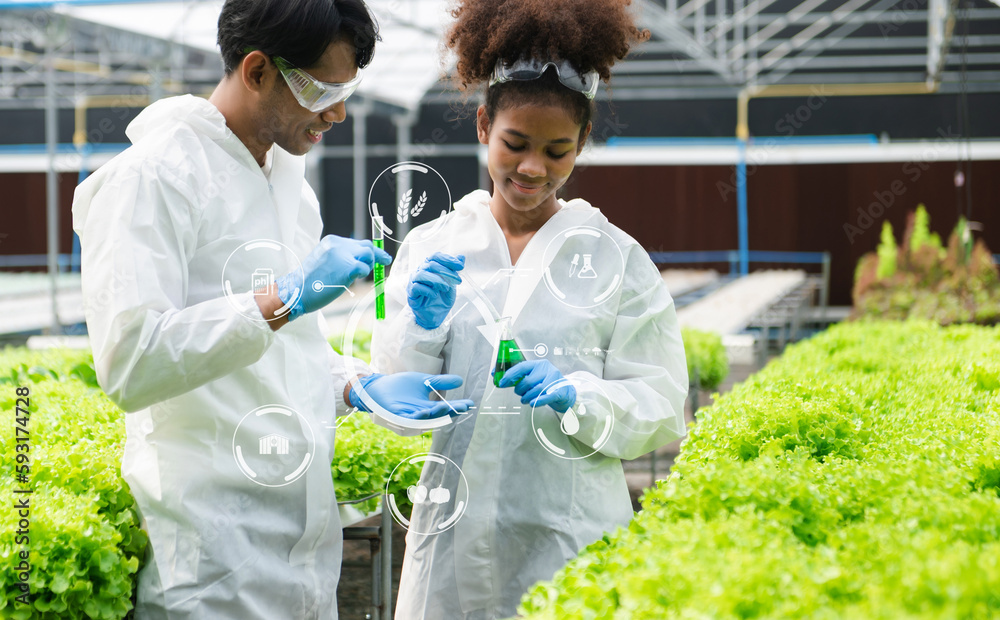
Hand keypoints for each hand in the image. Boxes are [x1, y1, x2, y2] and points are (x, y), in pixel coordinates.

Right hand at [276, 235, 390, 320]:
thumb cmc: (310, 282)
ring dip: (369, 266)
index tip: (377, 255)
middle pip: (366, 246)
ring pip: (369, 256)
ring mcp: (344, 255)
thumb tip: (361, 261)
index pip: (356, 243)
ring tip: (358, 276)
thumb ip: (341, 258)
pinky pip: (365, 269)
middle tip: (386, 261)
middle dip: (377, 254)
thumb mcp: (325, 261)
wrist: (296, 291)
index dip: (367, 250)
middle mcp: (339, 244)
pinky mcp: (349, 267)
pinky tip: (352, 280)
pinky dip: (363, 275)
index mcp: (332, 241)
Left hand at [349, 372, 474, 419]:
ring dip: (435, 415)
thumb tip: (460, 380)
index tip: (469, 403)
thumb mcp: (424, 381)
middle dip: (450, 412)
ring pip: (425, 420)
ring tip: (446, 408)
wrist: (378, 386)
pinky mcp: (397, 418)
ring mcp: (409, 419)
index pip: (446, 409)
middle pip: (438, 416)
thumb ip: (441, 382)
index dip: (457, 407)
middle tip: (462, 406)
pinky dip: (417, 417)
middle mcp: (421, 416)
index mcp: (428, 408)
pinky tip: (425, 411)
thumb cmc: (400, 385)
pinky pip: (409, 420)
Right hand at [407, 253, 464, 329]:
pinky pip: (416, 287)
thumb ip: (455, 270)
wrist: (436, 315)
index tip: (461, 267)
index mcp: (429, 266)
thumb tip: (462, 257)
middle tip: (457, 280)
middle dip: (446, 271)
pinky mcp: (411, 293)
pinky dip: (427, 290)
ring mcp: (414, 282)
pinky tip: (435, 295)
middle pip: (430, 264)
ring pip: (422, 274)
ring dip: (436, 280)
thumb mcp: (452, 283)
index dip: (448, 259)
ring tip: (446, 287)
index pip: (436, 256)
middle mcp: (420, 271)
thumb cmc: (442, 297)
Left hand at [499, 360, 576, 412]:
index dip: (509, 376)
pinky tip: (532, 404)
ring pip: (536, 389)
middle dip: (520, 390)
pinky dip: (538, 401)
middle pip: (528, 380)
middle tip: (520, 394)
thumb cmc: (546, 383)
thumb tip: (496, 376)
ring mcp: (554, 380)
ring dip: (527, 397)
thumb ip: (519, 377)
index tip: (501, 383)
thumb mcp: (534, 377)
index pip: (521, 367)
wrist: (565, 391)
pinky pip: (547, 396)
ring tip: (525, 400)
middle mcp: (546, 369)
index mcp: (538, 364)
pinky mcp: (559, 391)